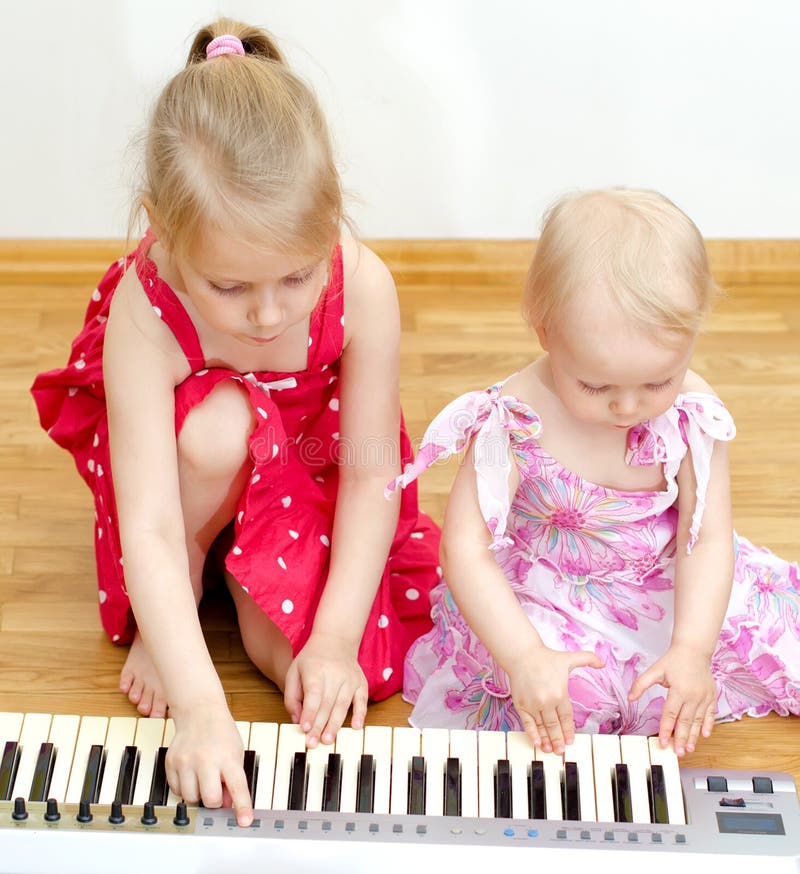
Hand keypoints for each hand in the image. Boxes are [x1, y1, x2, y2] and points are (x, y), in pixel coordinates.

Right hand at [165, 705, 252, 826]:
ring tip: (202, 778)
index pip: (237, 787)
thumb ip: (233, 779)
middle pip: (210, 799)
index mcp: (227, 757)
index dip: (242, 807)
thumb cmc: (220, 732)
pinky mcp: (171, 763)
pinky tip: (190, 773)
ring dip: (198, 795)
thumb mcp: (236, 752)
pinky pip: (176, 791)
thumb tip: (227, 805)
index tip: (245, 821)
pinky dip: (184, 788)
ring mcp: (186, 761)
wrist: (199, 712)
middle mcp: (206, 759)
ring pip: (190, 799)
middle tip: (216, 789)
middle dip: (214, 800)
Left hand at [284, 631, 368, 747]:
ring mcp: (350, 679)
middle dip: (319, 726)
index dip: (310, 712)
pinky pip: (362, 700)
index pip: (313, 694)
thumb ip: (291, 696)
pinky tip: (356, 727)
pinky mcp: (361, 683)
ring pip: (342, 705)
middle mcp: (334, 674)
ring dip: (335, 725)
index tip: (304, 728)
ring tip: (327, 741)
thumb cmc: (312, 659)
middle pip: (327, 704)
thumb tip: (297, 719)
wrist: (335, 639)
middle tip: (312, 744)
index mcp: (315, 670)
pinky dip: (360, 714)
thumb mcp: (294, 671)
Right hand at [508, 646, 604, 754]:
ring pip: (541, 726)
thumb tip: (603, 662)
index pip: (566, 717)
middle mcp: (547, 701)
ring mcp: (533, 704)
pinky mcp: (521, 704)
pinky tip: (536, 741)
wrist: (522, 655)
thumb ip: (588, 659)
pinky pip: (528, 722)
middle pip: (554, 725)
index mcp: (560, 693)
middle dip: (558, 740)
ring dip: (546, 740)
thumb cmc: (545, 657)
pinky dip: (532, 733)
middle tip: (561, 751)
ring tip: (550, 750)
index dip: (568, 730)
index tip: (570, 741)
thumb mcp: (569, 657)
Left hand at [628, 644, 716, 755]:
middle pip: (685, 721)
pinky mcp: (711, 696)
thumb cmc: (674, 659)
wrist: (694, 650)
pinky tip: (705, 735)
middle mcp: (693, 696)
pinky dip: (709, 725)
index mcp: (679, 690)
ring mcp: (704, 697)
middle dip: (681, 739)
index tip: (662, 742)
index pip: (670, 714)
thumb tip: (630, 698)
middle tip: (678, 753)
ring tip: (689, 749)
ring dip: (694, 736)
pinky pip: (711, 714)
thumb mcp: (655, 670)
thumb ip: (641, 684)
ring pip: (699, 721)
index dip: (666, 729)